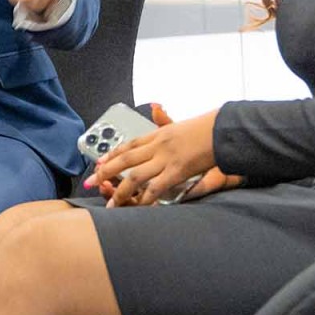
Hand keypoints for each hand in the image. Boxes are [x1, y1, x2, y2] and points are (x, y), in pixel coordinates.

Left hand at [94, 109, 220, 206]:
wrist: (223, 129)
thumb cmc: (205, 127)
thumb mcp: (180, 123)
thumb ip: (165, 119)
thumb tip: (155, 107)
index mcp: (157, 134)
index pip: (128, 145)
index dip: (112, 155)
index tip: (98, 162)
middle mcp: (157, 146)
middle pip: (125, 160)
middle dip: (105, 171)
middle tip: (90, 181)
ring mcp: (166, 158)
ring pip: (135, 176)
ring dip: (121, 191)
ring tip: (111, 203)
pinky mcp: (177, 171)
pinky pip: (156, 188)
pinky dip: (146, 199)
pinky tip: (138, 207)